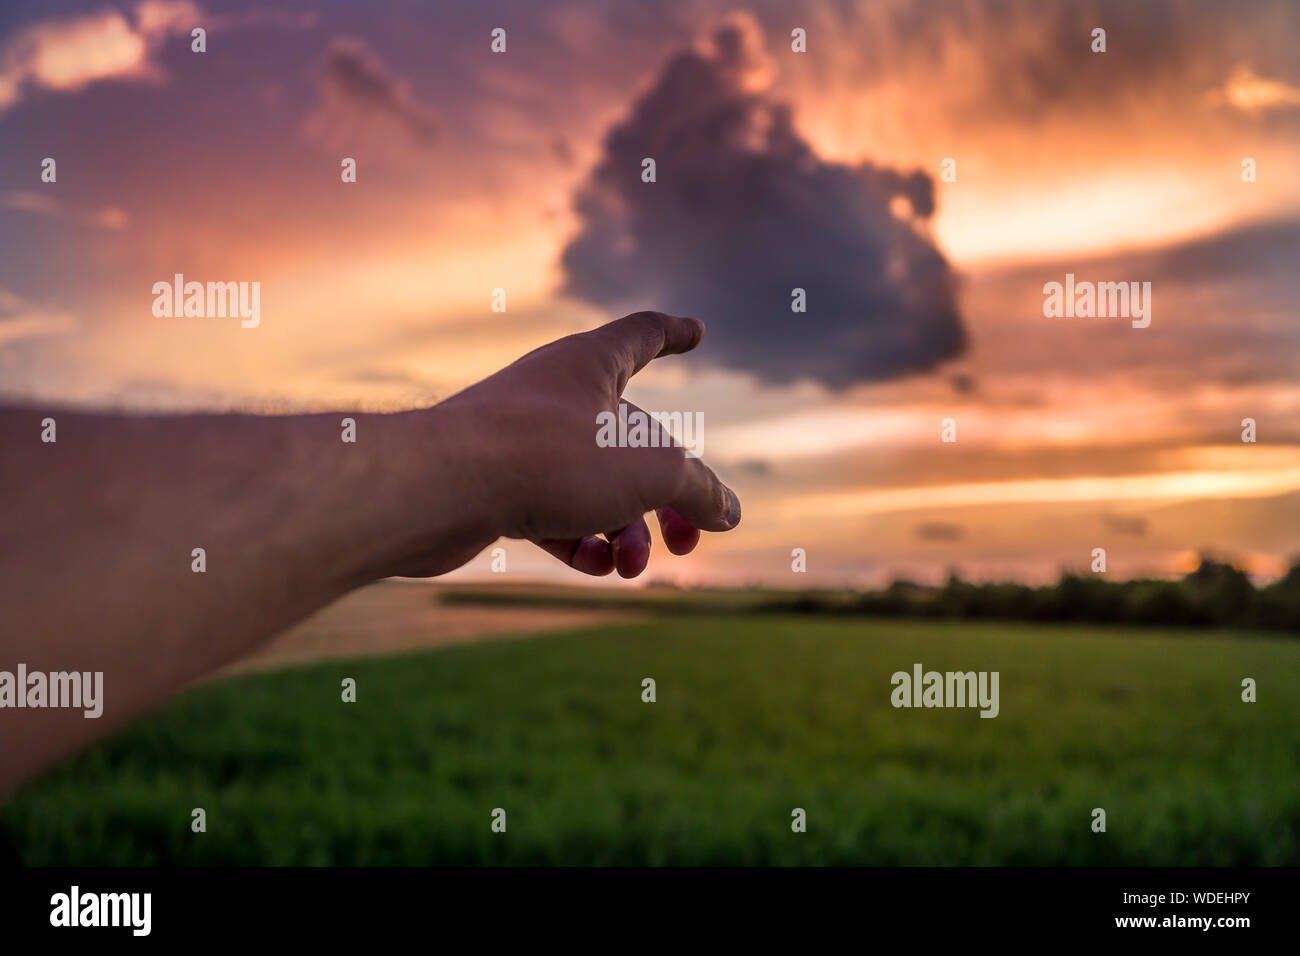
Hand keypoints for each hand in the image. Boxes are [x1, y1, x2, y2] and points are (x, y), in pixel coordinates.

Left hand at [391, 311, 740, 578]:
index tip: (697, 330)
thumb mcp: (652, 472)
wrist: (438, 489)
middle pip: (630, 441)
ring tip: (632, 567)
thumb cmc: (549, 456)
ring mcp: (520, 443)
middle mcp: (553, 396)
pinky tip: (595, 567)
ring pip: (592, 487)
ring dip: (626, 532)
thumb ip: (698, 490)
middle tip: (688, 542)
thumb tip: (727, 512)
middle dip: (667, 497)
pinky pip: (552, 516)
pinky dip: (580, 543)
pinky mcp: (493, 491)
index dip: (674, 332)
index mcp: (590, 364)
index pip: (643, 334)